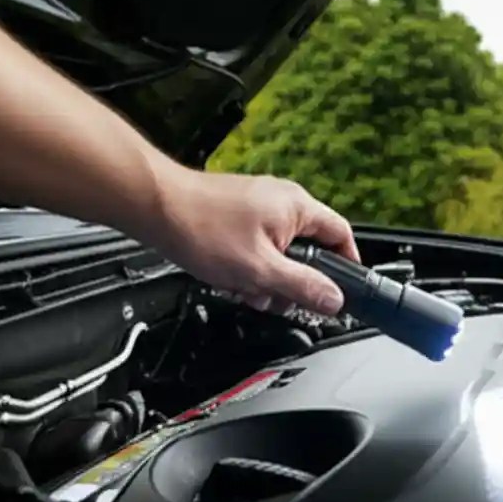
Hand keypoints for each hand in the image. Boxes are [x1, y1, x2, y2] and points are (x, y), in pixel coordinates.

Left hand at [149, 163, 359, 315]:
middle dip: (291, 281)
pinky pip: (256, 248)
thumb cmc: (203, 228)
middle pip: (308, 251)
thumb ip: (302, 287)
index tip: (341, 291)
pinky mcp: (236, 216)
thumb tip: (334, 300)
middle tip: (275, 298)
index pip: (342, 235)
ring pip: (278, 254)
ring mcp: (257, 207)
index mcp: (297, 207)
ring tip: (243, 286)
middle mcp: (282, 201)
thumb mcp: (261, 270)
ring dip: (265, 278)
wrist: (155, 207)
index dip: (347, 265)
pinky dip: (247, 267)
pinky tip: (228, 277)